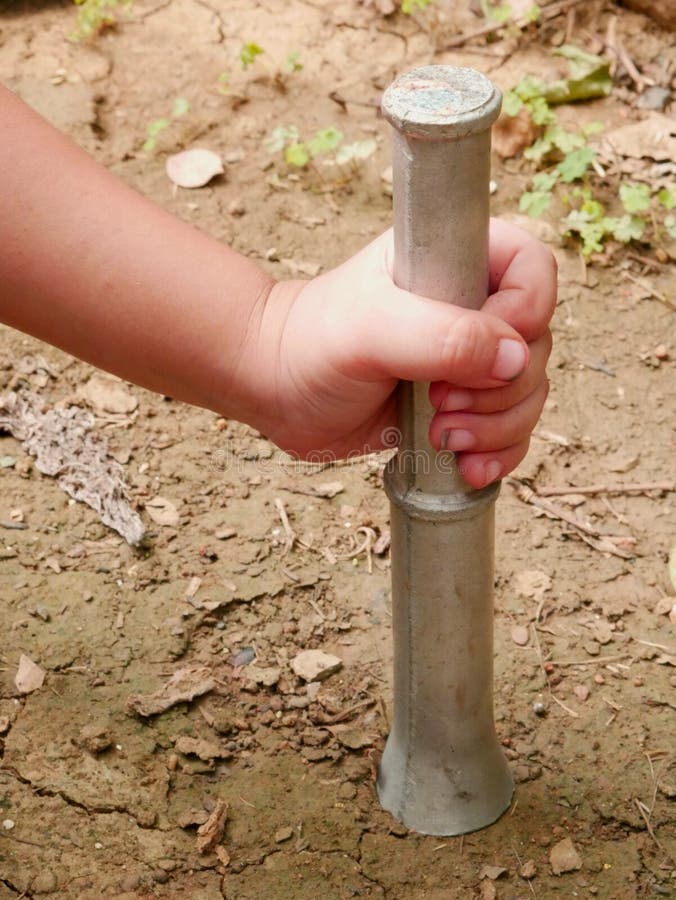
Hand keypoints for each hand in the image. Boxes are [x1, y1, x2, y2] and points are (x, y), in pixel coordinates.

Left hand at [244, 219, 555, 488]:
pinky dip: (498, 452)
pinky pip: (508, 431)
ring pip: (526, 395)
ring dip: (498, 426)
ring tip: (443, 435)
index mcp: (457, 262)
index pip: (533, 272)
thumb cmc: (312, 342)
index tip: (480, 351)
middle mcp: (471, 308)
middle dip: (502, 389)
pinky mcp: (458, 406)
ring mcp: (466, 361)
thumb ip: (444, 336)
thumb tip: (517, 359)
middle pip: (537, 346)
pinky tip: (466, 465)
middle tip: (441, 400)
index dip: (525, 316)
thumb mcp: (372, 328)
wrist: (275, 390)